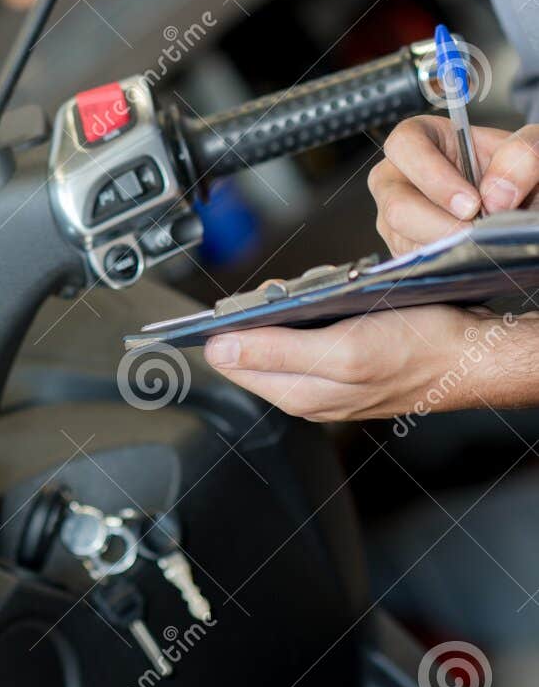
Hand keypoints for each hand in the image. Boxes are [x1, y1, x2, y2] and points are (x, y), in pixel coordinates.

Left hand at [203, 304, 538, 421]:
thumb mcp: (344, 351)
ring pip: (279, 335)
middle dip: (258, 313)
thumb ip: (277, 354)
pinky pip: (307, 332)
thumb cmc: (418, 352)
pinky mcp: (343, 363)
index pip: (231, 362)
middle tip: (285, 293)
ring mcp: (325, 378)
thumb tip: (220, 350)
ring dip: (286, 309)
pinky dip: (310, 311)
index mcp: (298, 394)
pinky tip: (333, 302)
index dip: (221, 330)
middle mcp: (306, 391)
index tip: (217, 306)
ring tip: (316, 296)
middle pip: (251, 347)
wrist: (469, 355)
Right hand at [368, 115, 538, 256]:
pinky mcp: (403, 247)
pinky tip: (468, 260)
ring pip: (403, 240)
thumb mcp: (527, 151)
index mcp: (420, 139)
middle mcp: (398, 177)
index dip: (433, 175)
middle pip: (396, 204)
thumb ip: (521, 156)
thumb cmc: (510, 171)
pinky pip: (412, 264)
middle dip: (439, 225)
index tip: (472, 203)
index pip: (405, 147)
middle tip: (476, 233)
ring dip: (444, 249)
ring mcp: (395, 216)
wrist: (515, 203)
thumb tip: (496, 197)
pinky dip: (443, 266)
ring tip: (479, 248)